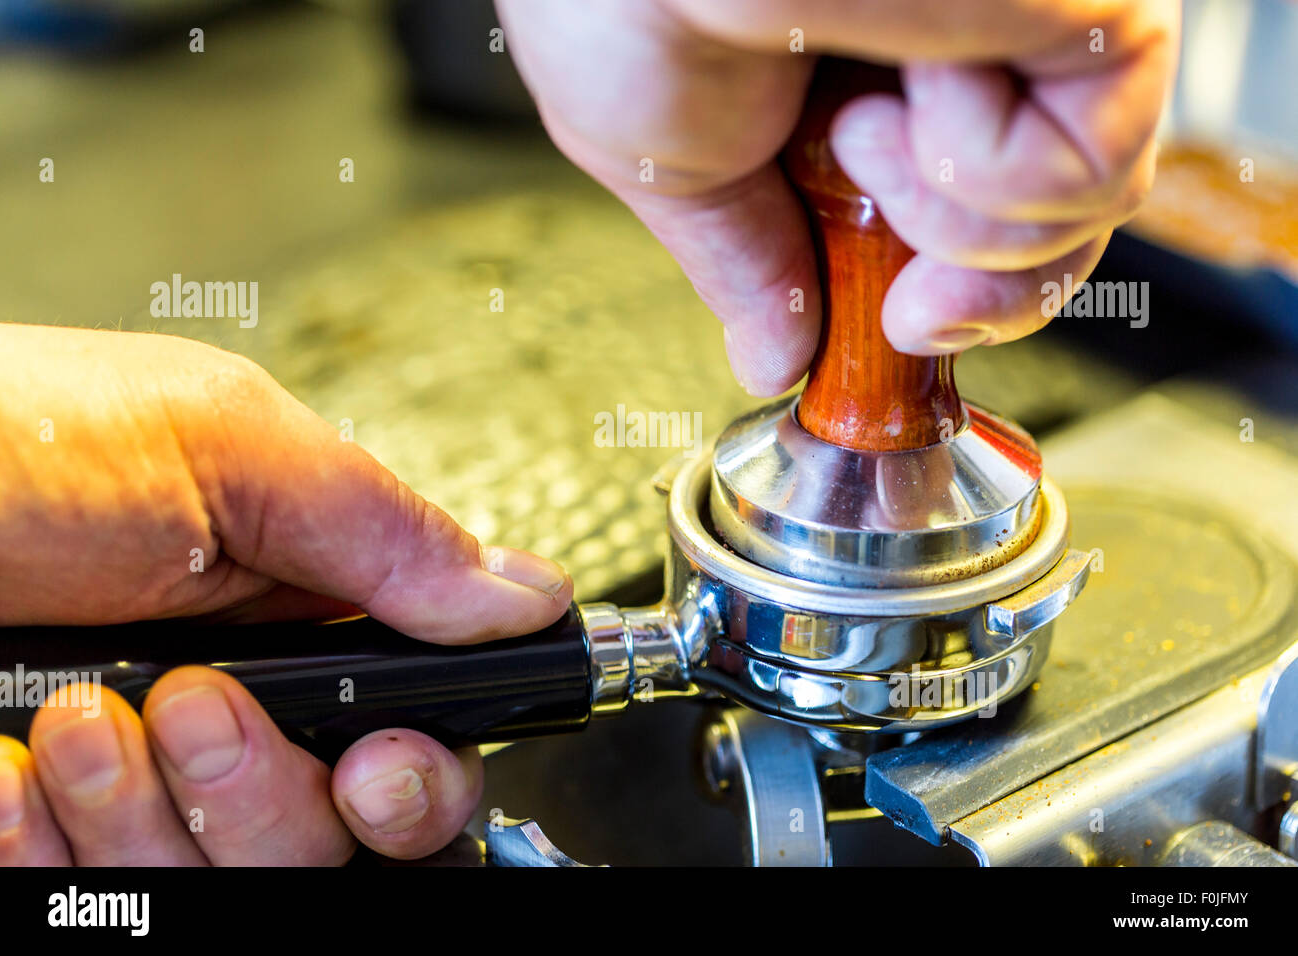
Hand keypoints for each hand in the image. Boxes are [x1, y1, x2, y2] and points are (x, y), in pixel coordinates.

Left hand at [0, 324, 572, 863]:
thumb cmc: (5, 436)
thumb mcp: (221, 446)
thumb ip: (388, 528)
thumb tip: (525, 594)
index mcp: (302, 605)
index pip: (416, 730)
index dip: (415, 775)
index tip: (379, 771)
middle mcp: (234, 705)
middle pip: (333, 833)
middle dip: (266, 793)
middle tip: (193, 702)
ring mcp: (136, 785)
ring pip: (226, 878)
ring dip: (142, 808)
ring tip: (68, 713)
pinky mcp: (55, 842)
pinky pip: (101, 900)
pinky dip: (44, 848)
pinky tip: (2, 774)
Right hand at [498, 0, 1178, 393]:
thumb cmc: (616, 0)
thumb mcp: (680, 175)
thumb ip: (752, 267)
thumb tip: (773, 357)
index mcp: (875, 74)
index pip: (979, 207)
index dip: (958, 290)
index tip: (903, 330)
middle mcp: (968, 38)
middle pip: (1062, 216)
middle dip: (990, 301)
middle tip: (912, 318)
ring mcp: (1037, 17)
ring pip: (1091, 202)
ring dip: (952, 221)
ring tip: (862, 133)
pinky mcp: (1094, 5)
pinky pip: (1097, 169)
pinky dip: (992, 177)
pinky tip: (918, 93)